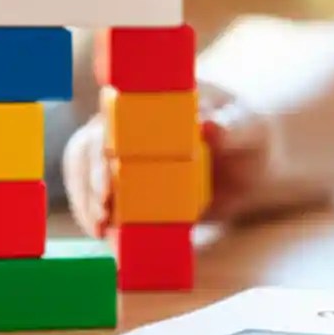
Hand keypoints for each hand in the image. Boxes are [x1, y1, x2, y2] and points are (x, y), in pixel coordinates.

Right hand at [62, 82, 277, 235]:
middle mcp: (129, 121)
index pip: (116, 114)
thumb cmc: (248, 132)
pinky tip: (105, 236)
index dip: (105, 145)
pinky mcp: (127, 179)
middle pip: (89, 145)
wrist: (249, 158)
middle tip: (103, 214)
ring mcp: (123, 150)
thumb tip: (207, 125)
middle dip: (88, 180)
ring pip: (83, 169)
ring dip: (84, 199)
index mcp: (153, 98)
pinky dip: (95, 214)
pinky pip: (98, 194)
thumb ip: (232, 127)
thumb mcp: (248, 127)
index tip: (110, 180)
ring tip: (100, 230)